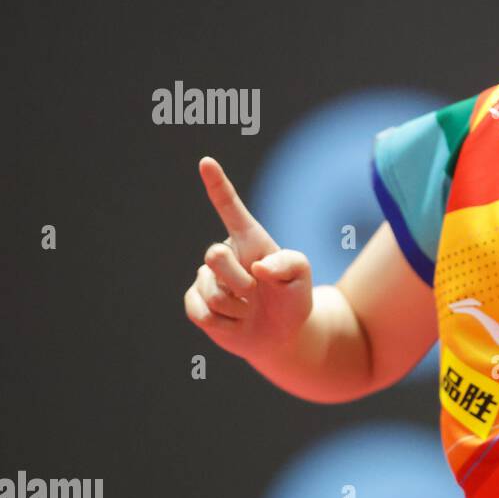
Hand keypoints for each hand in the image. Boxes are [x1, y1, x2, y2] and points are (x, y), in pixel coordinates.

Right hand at [183, 156, 313, 360]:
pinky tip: (235, 322)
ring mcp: (206, 278)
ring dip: (237, 309)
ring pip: (211, 293)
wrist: (282, 336)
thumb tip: (259, 268)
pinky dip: (224, 324)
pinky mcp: (196, 302)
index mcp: (250, 240)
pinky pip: (201, 313)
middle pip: (214, 257)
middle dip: (239, 281)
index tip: (207, 161)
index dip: (218, 185)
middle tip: (257, 294)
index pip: (230, 208)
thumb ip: (290, 265)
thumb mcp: (302, 278)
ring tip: (250, 310)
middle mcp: (225, 254)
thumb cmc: (293, 299)